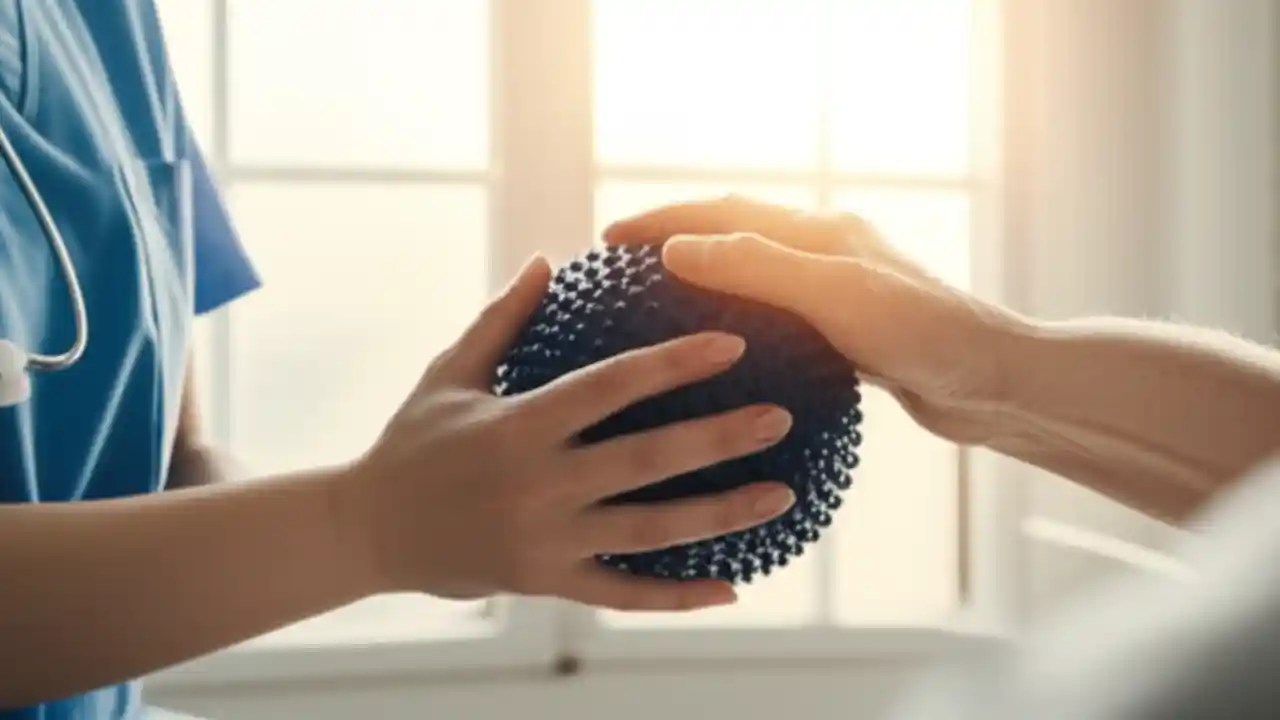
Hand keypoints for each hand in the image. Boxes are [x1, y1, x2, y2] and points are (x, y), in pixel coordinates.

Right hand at [338, 256, 797, 611]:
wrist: (366, 532)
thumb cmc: (410, 441)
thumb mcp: (448, 373)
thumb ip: (501, 320)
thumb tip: (544, 260)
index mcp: (518, 425)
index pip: (610, 387)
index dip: (673, 363)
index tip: (731, 344)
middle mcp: (537, 484)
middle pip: (646, 460)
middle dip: (719, 438)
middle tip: (779, 417)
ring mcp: (545, 540)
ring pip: (649, 531)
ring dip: (721, 515)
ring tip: (782, 494)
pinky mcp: (546, 583)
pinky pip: (622, 595)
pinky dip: (677, 597)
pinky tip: (731, 589)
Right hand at [604, 196, 1026, 444]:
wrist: (998, 385)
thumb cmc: (926, 335)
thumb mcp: (835, 295)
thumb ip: (758, 268)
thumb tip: (679, 249)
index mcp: (820, 232)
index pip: (723, 213)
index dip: (663, 221)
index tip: (608, 240)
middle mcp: (826, 255)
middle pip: (733, 238)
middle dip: (676, 245)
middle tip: (620, 270)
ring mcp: (837, 296)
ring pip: (753, 282)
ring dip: (704, 286)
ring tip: (654, 311)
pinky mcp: (848, 338)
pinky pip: (777, 323)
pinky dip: (738, 329)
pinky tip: (719, 362)